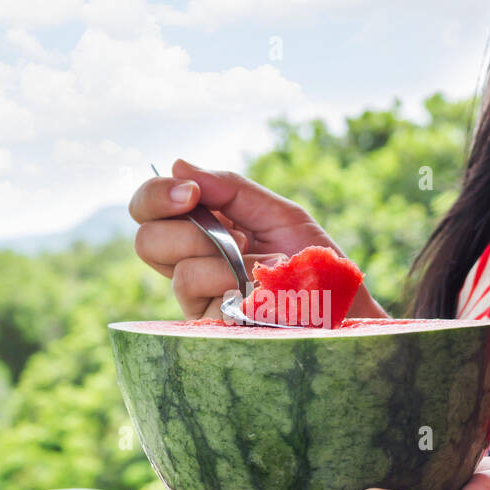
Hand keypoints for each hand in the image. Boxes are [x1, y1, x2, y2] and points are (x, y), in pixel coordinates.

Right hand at [129, 159, 385, 319]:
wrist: (343, 306)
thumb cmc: (314, 261)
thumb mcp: (278, 214)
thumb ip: (230, 189)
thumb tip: (179, 165)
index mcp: (204, 229)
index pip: (151, 208)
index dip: (157, 195)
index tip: (192, 192)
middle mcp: (193, 262)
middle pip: (147, 240)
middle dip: (183, 227)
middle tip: (230, 232)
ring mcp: (200, 298)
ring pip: (176, 268)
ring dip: (220, 255)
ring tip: (261, 263)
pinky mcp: (207, 325)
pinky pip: (197, 290)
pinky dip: (230, 278)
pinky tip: (259, 285)